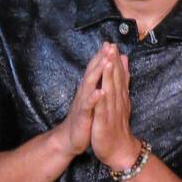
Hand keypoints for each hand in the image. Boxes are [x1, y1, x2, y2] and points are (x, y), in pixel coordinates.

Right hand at [52, 44, 112, 159]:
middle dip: (100, 58)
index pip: (95, 69)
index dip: (102, 56)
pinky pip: (88, 106)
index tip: (111, 43)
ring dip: (97, 72)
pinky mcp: (83, 115)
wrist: (70, 138)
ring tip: (106, 61)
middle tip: (109, 46)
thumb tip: (101, 74)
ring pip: (89, 85)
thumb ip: (96, 85)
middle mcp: (84, 92)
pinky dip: (93, 98)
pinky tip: (100, 92)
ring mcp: (83, 103)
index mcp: (88, 88)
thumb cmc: (84, 118)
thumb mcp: (92, 99)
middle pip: (92, 71)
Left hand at [90, 43, 139, 170]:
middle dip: (113, 63)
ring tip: (108, 61)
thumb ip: (123, 83)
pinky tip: (101, 91)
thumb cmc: (117, 126)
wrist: (119, 150)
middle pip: (116, 80)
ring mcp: (111, 112)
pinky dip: (102, 101)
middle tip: (112, 47)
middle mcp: (117, 103)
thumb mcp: (121, 103)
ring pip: (111, 92)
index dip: (115, 60)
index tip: (113, 45)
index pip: (118, 76)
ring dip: (110, 77)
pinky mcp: (104, 124)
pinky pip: (103, 111)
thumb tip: (125, 65)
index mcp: (119, 97)